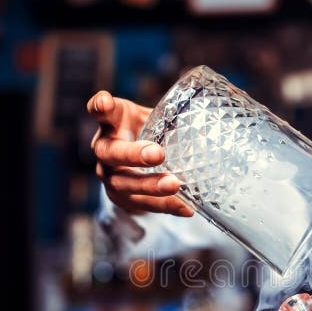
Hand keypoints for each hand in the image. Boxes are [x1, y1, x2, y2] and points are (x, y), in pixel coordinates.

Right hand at [87, 90, 192, 216]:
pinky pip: (143, 205)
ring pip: (125, 184)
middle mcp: (104, 150)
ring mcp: (110, 177)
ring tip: (174, 185)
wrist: (134, 167)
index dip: (100, 106)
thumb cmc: (146, 133)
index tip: (106, 103)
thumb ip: (169, 111)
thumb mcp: (152, 118)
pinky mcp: (123, 199)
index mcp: (111, 124)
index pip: (99, 111)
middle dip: (134, 155)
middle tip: (158, 154)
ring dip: (150, 186)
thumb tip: (212, 103)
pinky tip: (186, 208)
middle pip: (112, 154)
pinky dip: (166, 206)